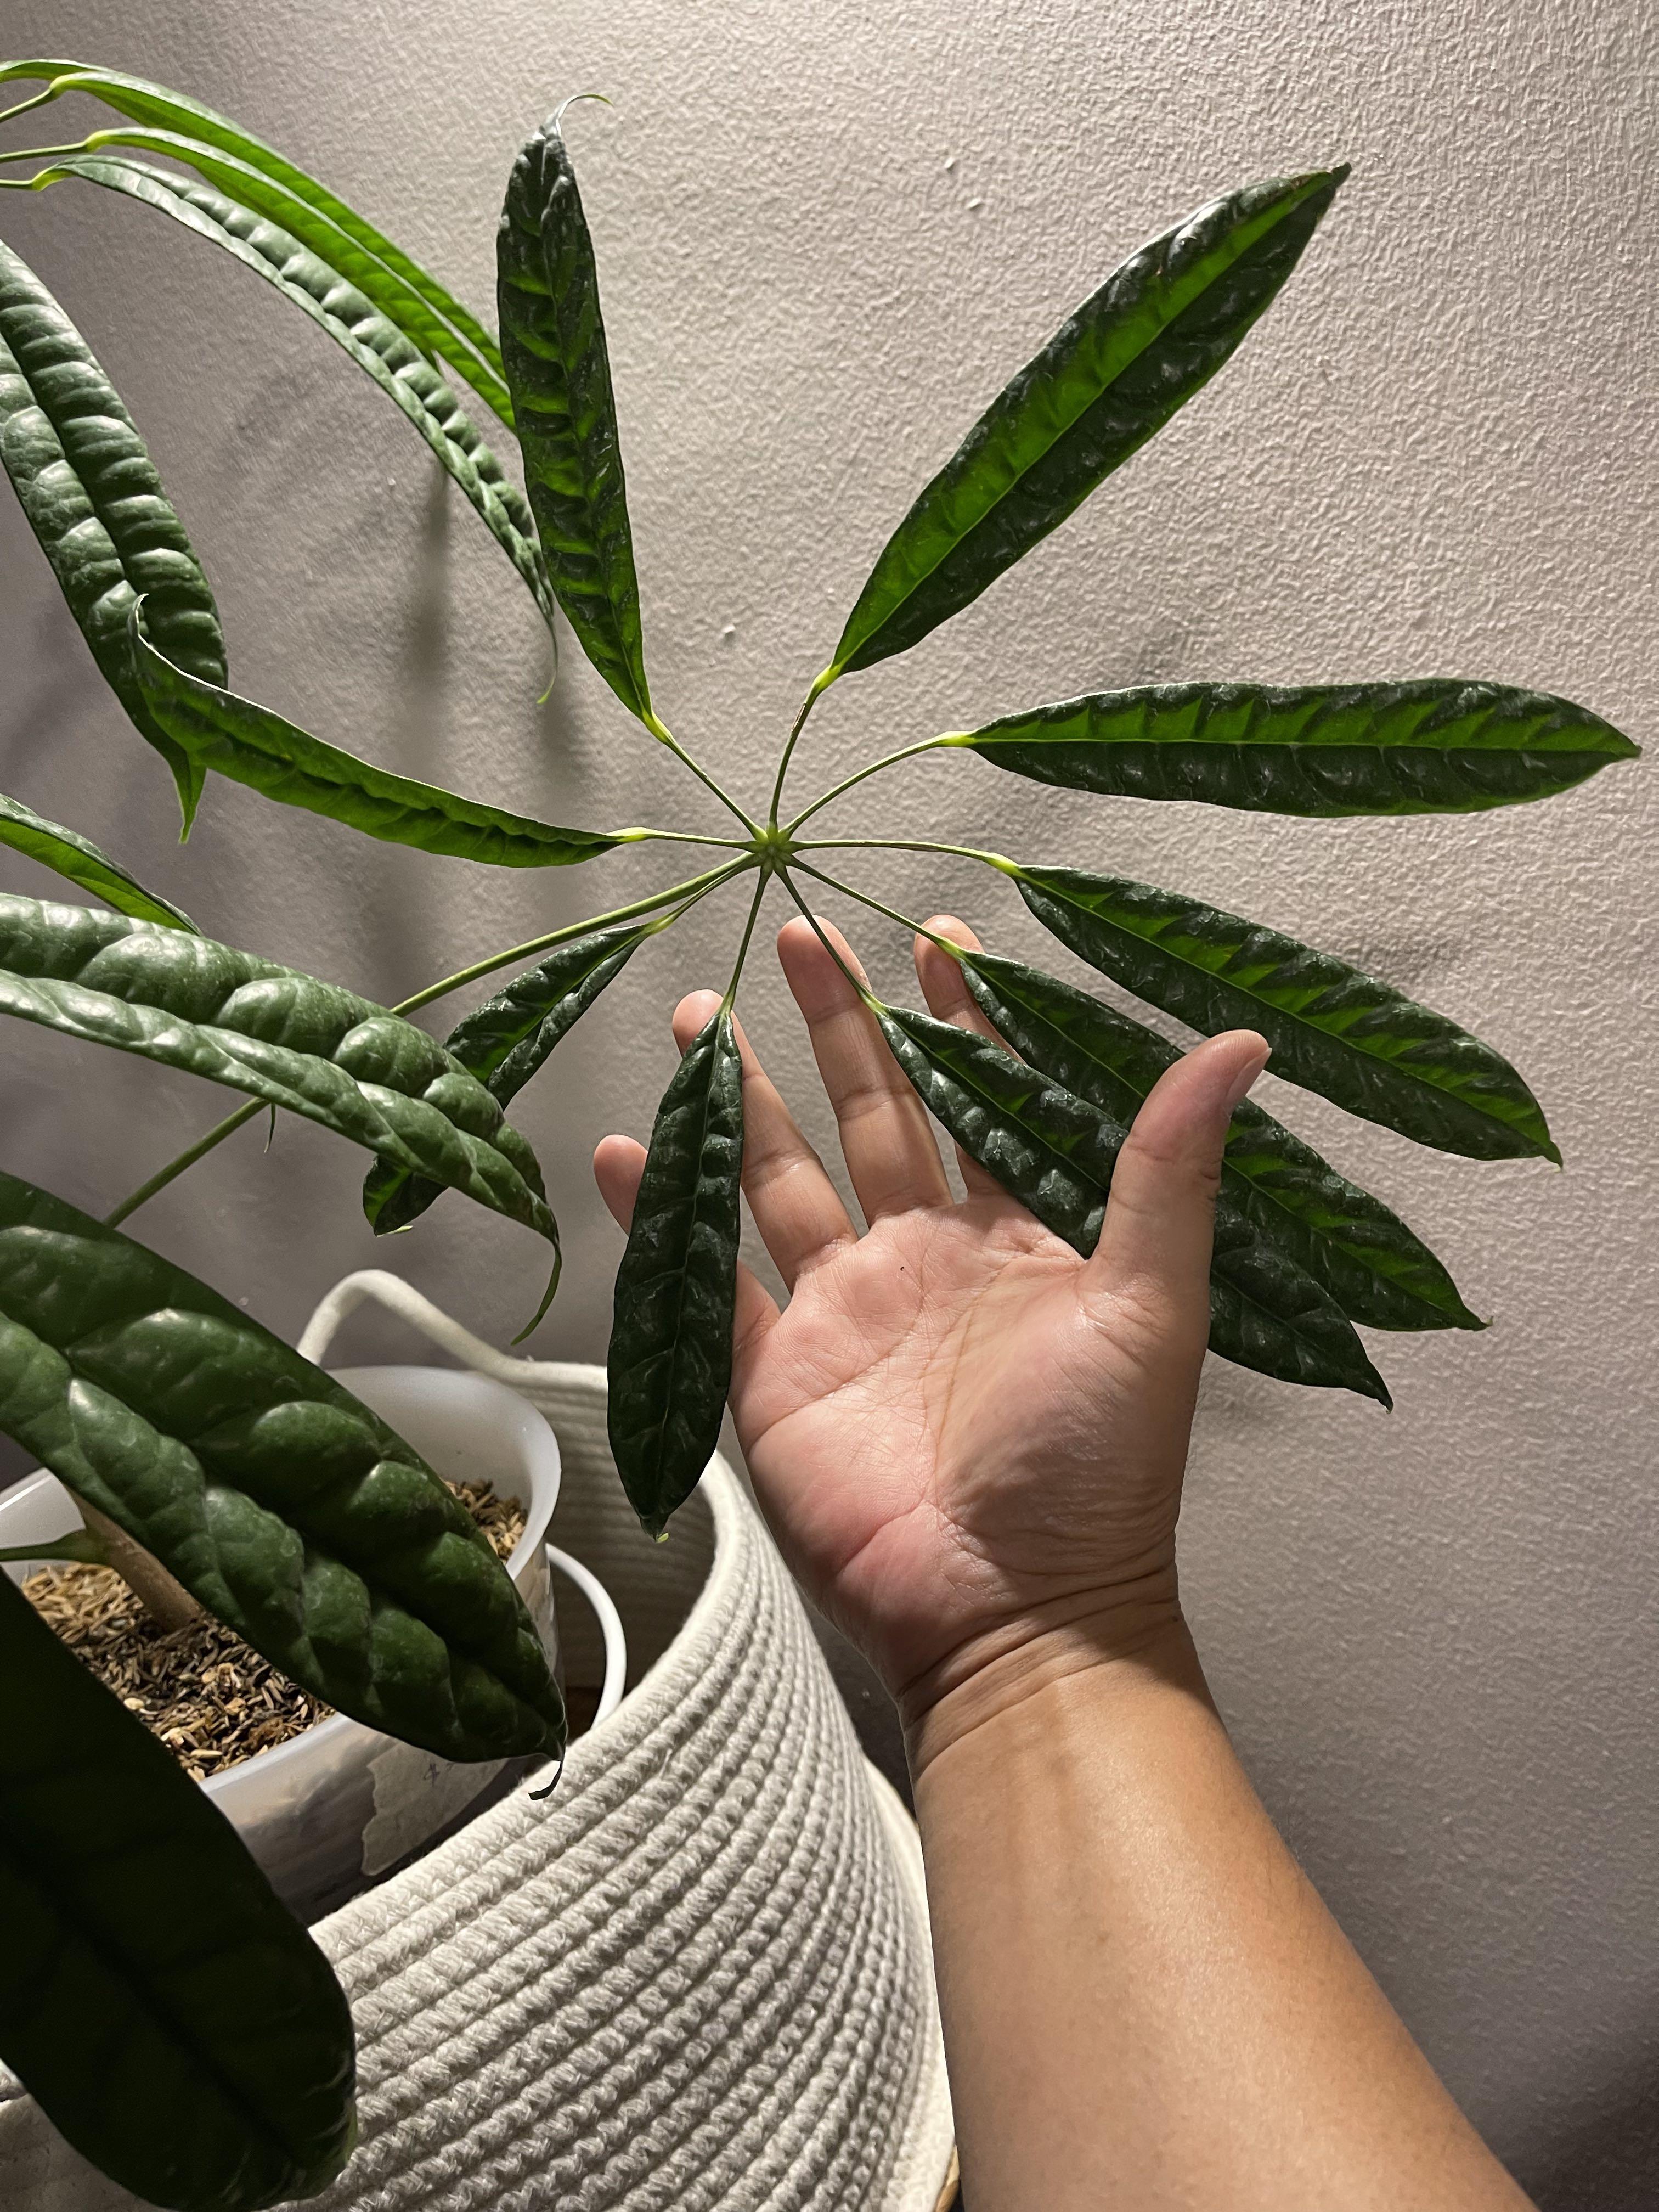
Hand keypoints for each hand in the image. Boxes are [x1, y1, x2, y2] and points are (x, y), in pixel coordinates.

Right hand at [594, 913, 1267, 1763]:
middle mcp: (925, 1260)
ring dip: (739, 1098)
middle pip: (870, 1114)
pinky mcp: (774, 1373)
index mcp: (1016, 1238)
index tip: (935, 934)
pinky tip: (629, 1147)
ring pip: (780, 1177)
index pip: (980, 1098)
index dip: (958, 1017)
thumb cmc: (1095, 1468)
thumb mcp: (1151, 1302)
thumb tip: (1237, 1043)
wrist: (1012, 1615)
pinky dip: (662, 1214)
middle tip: (799, 933)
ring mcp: (844, 1314)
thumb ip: (1168, 1168)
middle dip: (835, 1025)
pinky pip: (710, 1278)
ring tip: (703, 1012)